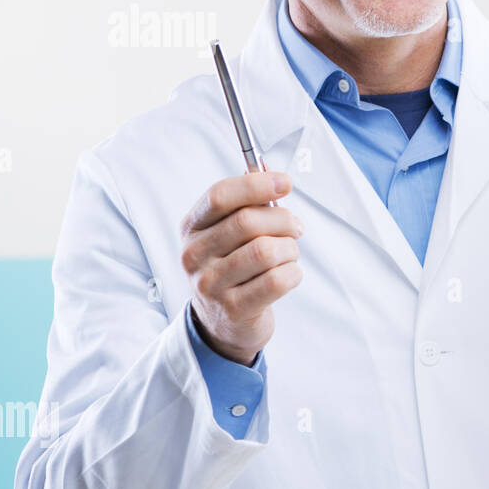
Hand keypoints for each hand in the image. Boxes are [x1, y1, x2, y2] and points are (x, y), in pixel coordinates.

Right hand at [179, 171, 302, 365]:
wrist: (224, 323)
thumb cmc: (234, 267)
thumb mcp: (230, 232)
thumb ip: (248, 200)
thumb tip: (267, 166)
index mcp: (192, 228)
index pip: (220, 195)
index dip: (257, 184)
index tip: (286, 182)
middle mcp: (194, 255)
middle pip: (248, 221)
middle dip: (284, 220)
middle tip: (297, 228)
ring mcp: (210, 285)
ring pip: (266, 251)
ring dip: (290, 249)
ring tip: (288, 254)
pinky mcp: (234, 309)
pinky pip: (277, 280)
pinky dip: (293, 273)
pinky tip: (289, 274)